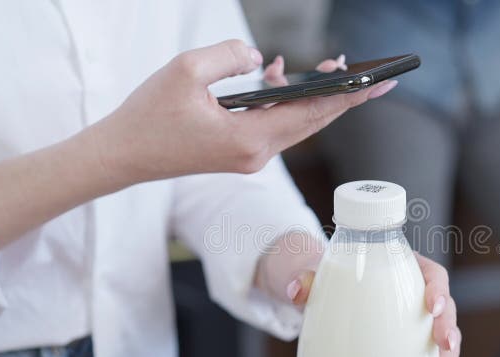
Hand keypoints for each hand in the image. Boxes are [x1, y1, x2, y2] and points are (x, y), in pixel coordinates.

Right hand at [89, 41, 396, 184]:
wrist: (122, 155)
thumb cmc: (147, 116)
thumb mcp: (186, 71)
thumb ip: (230, 56)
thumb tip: (259, 59)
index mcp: (248, 139)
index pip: (311, 114)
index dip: (346, 96)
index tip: (377, 84)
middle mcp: (256, 154)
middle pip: (312, 123)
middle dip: (344, 98)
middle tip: (376, 77)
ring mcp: (249, 157)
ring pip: (296, 125)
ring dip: (314, 97)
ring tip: (334, 69)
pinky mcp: (239, 153)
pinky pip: (274, 125)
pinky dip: (284, 101)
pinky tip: (277, 74)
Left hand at [288, 252, 461, 356]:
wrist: (324, 296)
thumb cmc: (329, 279)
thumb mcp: (318, 276)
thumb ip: (307, 279)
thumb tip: (296, 290)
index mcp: (403, 270)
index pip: (431, 274)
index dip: (438, 290)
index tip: (433, 306)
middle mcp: (416, 296)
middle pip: (444, 311)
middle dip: (449, 331)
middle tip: (445, 348)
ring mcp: (415, 324)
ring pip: (441, 340)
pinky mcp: (409, 348)